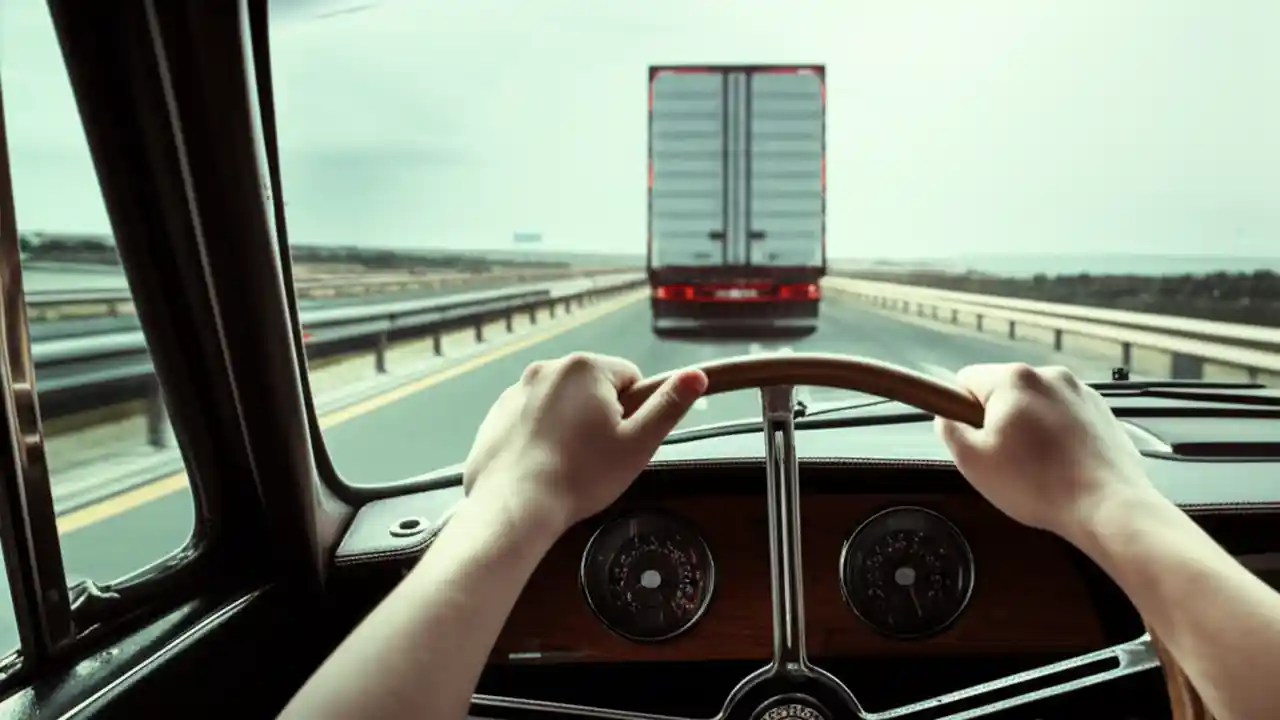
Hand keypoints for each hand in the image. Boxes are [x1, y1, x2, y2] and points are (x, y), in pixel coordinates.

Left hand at [463, 352, 707, 536]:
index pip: (629, 378)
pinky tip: (542, 464)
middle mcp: (548, 367)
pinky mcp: (495, 414)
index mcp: (586, 367)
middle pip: (593, 387)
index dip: (633, 411)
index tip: (622, 441)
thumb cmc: (582, 475)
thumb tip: (698, 375)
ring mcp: (516, 390)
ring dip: (570, 423)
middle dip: (600, 415)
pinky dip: (540, 434)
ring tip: (568, 463)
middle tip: (598, 455)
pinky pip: (531, 417)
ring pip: (561, 402)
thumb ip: (669, 405)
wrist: (516, 505)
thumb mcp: (639, 443)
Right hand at [935, 363, 1155, 540]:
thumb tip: (948, 417)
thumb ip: (949, 430)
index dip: (961, 411)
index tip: (975, 440)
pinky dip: (1057, 433)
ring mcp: (1081, 390)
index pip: (966, 380)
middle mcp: (1048, 374)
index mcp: (1013, 379)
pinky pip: (1064, 415)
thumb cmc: (1035, 484)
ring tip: (1038, 466)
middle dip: (998, 419)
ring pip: (1035, 403)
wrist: (1108, 505)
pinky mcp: (1103, 410)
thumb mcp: (972, 462)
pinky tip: (1063, 464)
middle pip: (1003, 390)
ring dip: (1029, 426)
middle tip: (1005, 459)